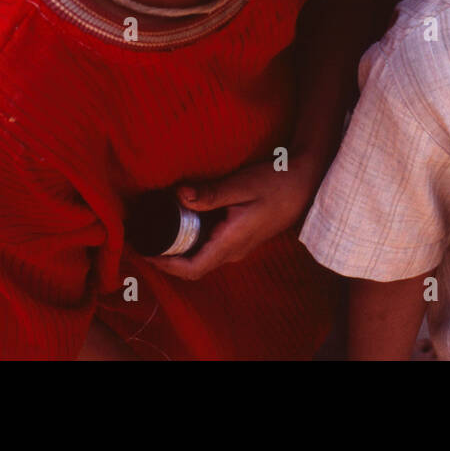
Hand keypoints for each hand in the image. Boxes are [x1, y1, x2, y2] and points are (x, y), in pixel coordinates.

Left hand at [145, 154, 320, 280]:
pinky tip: (183, 218)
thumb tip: (178, 197)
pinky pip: (210, 245)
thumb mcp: (242, 184)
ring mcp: (238, 245)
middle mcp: (233, 250)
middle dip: (166, 258)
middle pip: (193, 266)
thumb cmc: (277, 182)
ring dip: (179, 248)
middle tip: (144, 239)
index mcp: (231, 242)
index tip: (144, 252)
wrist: (306, 182)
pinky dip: (192, 238)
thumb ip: (210, 194)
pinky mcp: (241, 236)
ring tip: (157, 228)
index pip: (191, 268)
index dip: (164, 266)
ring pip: (201, 256)